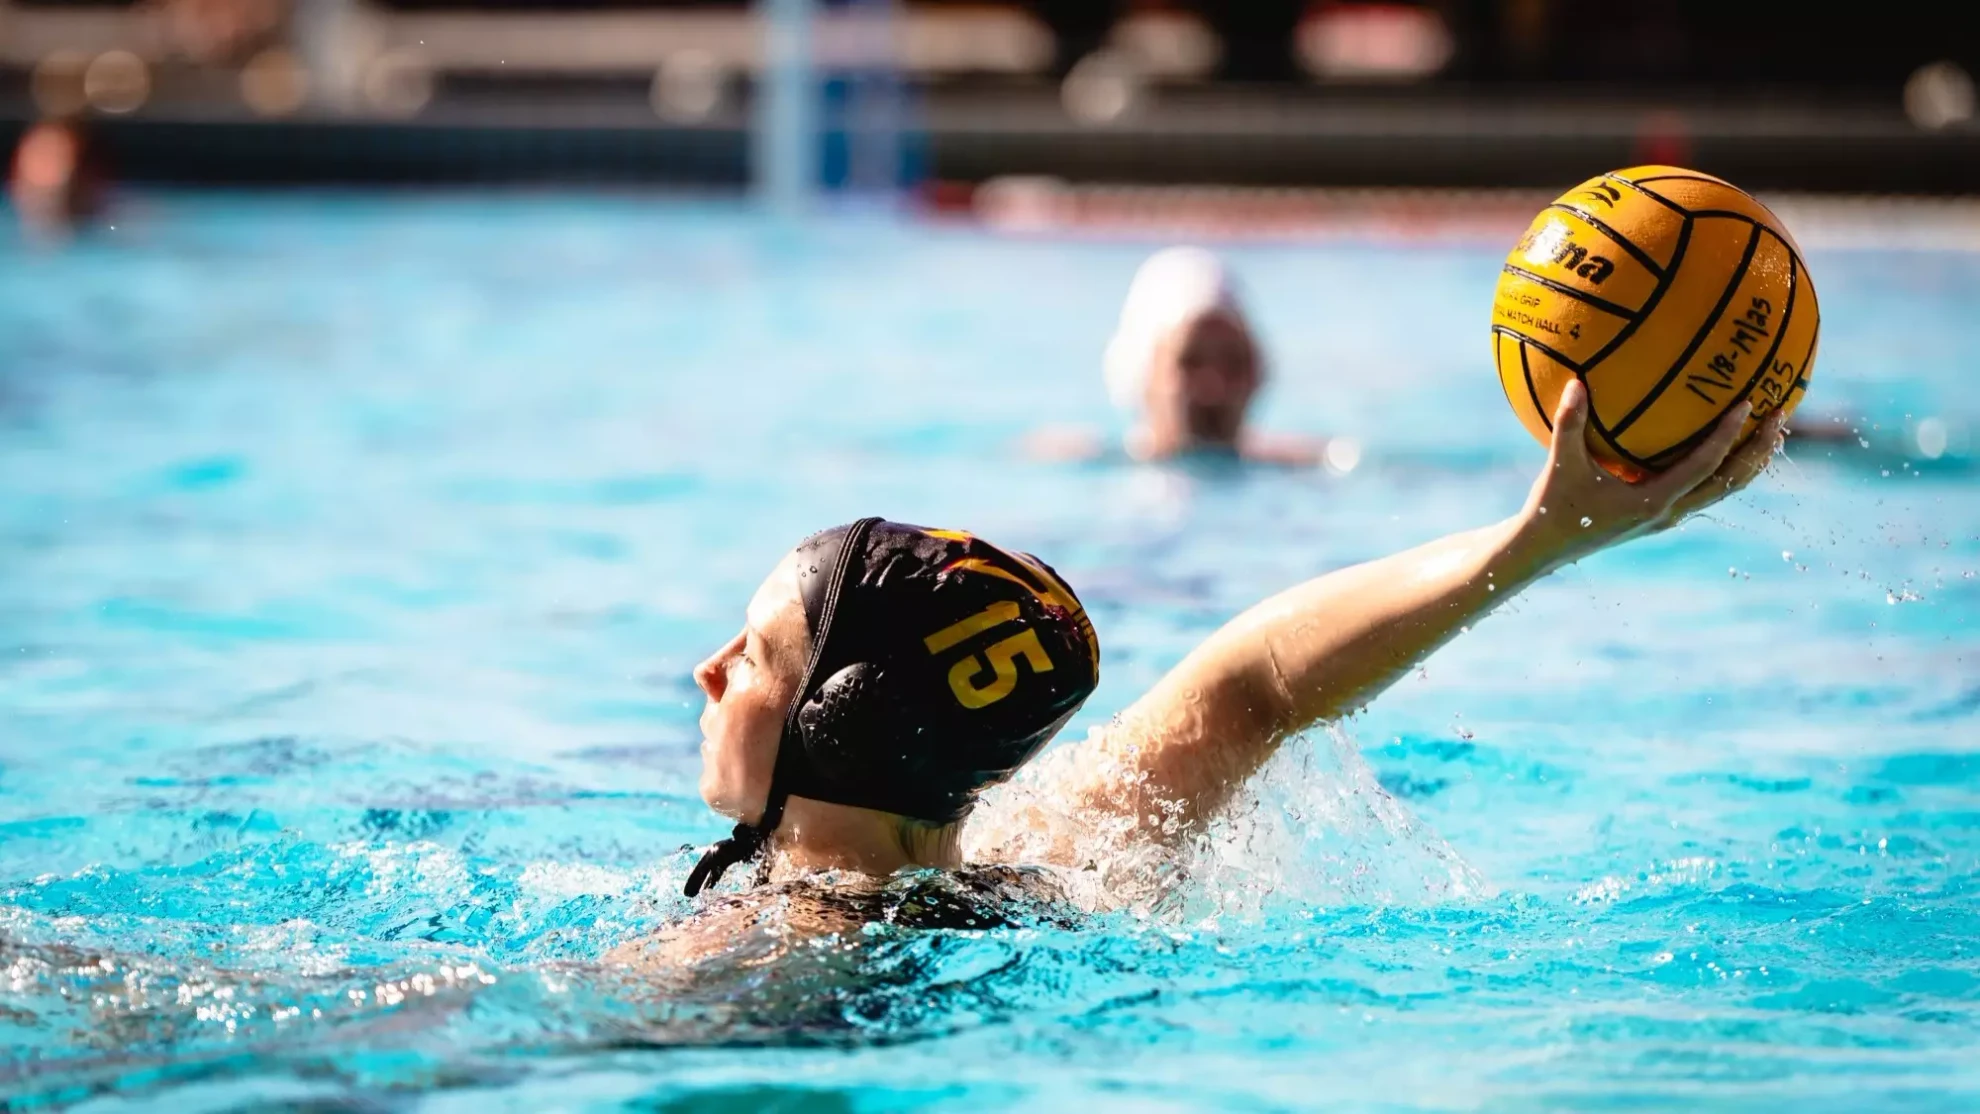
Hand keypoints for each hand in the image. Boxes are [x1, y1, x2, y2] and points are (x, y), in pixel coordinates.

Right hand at [1516, 379, 1785, 568]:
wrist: (1544, 550)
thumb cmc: (1552, 508)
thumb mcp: (1560, 465)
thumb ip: (1570, 423)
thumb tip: (1576, 382)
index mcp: (1652, 501)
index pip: (1704, 466)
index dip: (1728, 435)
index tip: (1748, 404)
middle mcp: (1668, 512)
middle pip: (1728, 483)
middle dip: (1757, 452)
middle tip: (1780, 417)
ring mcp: (1666, 517)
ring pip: (1720, 490)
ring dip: (1746, 464)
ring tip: (1768, 434)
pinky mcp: (1658, 516)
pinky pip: (1702, 489)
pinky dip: (1720, 469)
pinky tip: (1720, 447)